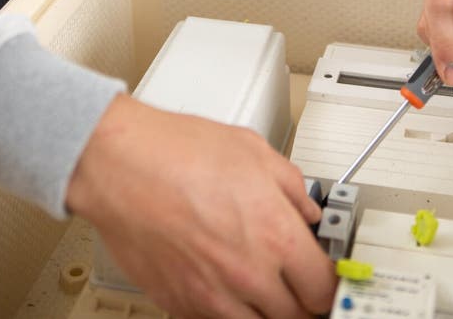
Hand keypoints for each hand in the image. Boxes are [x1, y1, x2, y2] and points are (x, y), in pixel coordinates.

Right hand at [66, 94, 335, 317]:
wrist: (121, 164)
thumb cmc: (179, 150)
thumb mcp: (254, 151)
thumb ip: (291, 186)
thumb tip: (308, 210)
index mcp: (274, 235)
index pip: (323, 286)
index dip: (331, 283)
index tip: (329, 277)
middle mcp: (247, 273)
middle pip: (295, 314)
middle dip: (302, 298)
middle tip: (299, 279)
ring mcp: (211, 294)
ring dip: (267, 310)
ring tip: (263, 285)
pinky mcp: (178, 302)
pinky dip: (226, 309)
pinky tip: (224, 283)